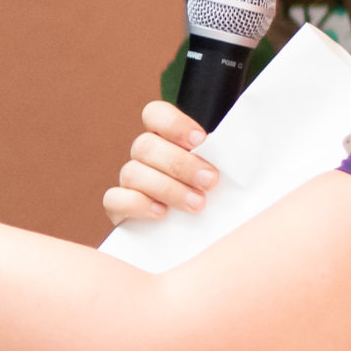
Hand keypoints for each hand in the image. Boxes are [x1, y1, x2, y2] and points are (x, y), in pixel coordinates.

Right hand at [99, 100, 215, 226]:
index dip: (173, 124)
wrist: (197, 236)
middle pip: (145, 146)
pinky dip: (138, 204)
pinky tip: (162, 213)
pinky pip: (115, 199)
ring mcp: (129, 182)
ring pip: (133, 172)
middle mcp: (144, 157)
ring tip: (196, 204)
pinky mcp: (118, 208)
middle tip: (209, 181)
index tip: (200, 140)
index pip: (154, 114)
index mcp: (166, 139)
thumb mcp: (221, 170)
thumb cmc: (211, 195)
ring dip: (167, 188)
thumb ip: (221, 154)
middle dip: (180, 164)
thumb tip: (235, 143)